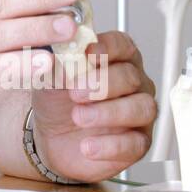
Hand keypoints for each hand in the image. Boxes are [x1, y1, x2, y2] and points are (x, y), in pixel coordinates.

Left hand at [30, 30, 156, 182]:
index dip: (107, 48)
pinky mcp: (137, 143)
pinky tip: (88, 146)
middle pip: (131, 76)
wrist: (50, 139)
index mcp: (115, 59)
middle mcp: (134, 84)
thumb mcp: (50, 79)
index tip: (87, 54)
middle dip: (102, 84)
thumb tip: (59, 52)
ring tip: (79, 118)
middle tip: (75, 92)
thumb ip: (57, 64)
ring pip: (142, 107)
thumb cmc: (57, 101)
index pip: (122, 45)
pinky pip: (136, 143)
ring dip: (109, 113)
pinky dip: (110, 145)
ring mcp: (139, 113)